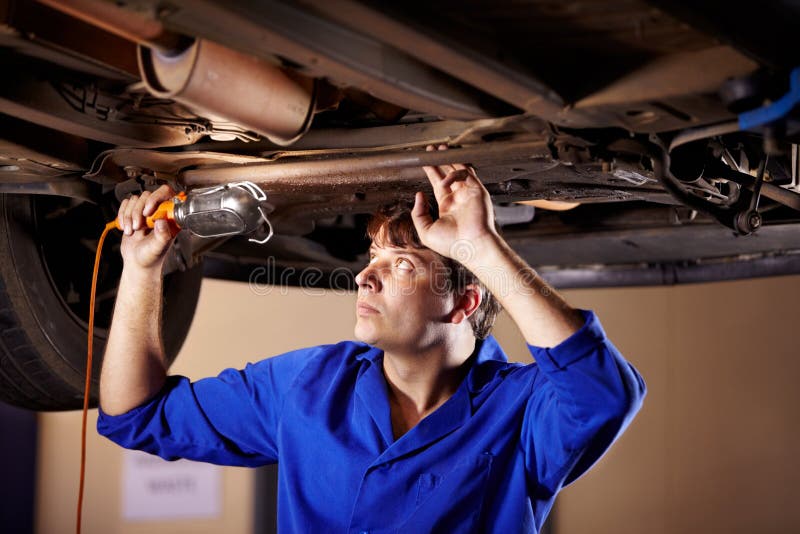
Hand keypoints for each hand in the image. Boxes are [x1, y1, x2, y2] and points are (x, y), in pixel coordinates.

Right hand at [117, 184, 178, 269]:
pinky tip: (126, 227)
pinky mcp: (134, 213)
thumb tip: (161, 220)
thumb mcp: (158, 248)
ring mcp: (147, 211)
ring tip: (132, 230)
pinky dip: (122, 215)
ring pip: (134, 199)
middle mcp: (160, 211)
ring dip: (129, 215)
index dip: (155, 198)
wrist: (137, 263)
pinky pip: (126, 203)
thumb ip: (162, 235)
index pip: (167, 193)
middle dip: (138, 212)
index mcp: (171, 217)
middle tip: (138, 227)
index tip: (148, 212)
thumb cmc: (151, 257)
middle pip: (147, 195)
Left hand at [412, 145, 497, 261]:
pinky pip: (467, 174)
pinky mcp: (477, 190)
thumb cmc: (450, 243)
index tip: (424, 162)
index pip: (438, 184)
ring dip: (449, 159)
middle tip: (431, 150)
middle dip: (440, 161)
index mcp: (447, 207)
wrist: (471, 246)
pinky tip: (446, 180)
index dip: (431, 172)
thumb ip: (418, 213)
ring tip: (439, 150)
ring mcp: (469, 193)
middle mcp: (458, 198)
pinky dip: (455, 173)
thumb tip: (419, 195)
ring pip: (459, 170)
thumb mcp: (425, 230)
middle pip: (447, 174)